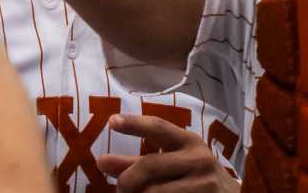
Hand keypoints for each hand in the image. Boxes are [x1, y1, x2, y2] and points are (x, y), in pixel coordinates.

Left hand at [97, 114, 236, 192]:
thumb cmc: (195, 178)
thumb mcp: (173, 163)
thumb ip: (137, 162)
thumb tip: (102, 161)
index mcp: (189, 141)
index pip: (159, 127)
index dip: (135, 123)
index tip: (112, 122)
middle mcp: (199, 159)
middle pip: (149, 165)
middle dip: (127, 180)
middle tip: (119, 190)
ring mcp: (205, 184)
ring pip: (155, 192)